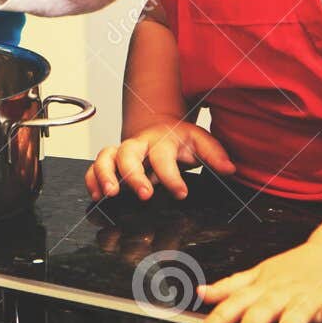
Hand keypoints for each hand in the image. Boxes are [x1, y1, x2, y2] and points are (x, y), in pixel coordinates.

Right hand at [85, 120, 235, 201]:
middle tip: (144, 195)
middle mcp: (139, 144)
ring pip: (105, 157)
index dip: (171, 176)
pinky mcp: (112, 162)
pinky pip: (94, 167)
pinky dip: (92, 180)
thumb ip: (215, 154)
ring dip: (105, 175)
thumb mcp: (200, 142)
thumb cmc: (180, 139)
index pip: (163, 156)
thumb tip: (230, 168)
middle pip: (128, 153)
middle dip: (134, 174)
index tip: (181, 193)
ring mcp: (122, 152)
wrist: (160, 126)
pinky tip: (97, 195)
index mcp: (162, 140)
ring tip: (110, 195)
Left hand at [195, 243, 321, 322]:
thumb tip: (202, 293)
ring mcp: (309, 297)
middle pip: (264, 310)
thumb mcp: (258, 275)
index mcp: (263, 288)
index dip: (219, 318)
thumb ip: (230, 287)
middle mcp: (283, 292)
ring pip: (298, 314)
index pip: (236, 303)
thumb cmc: (292, 271)